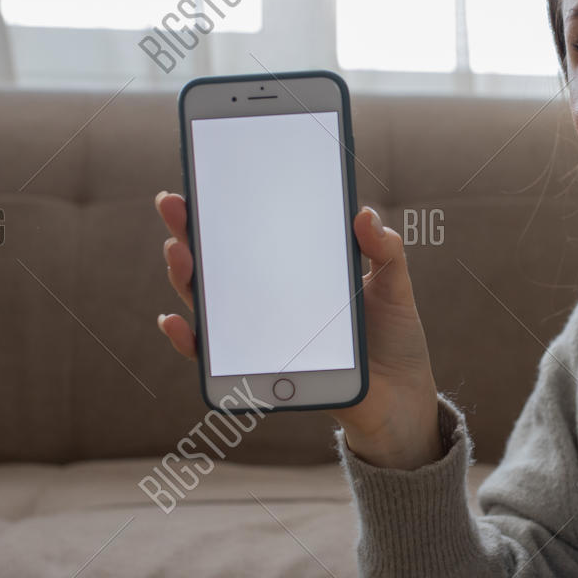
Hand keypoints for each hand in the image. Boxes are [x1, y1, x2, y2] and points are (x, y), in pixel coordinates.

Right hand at [153, 190, 443, 468]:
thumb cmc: (394, 339)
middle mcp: (269, 302)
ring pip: (208, 305)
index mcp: (296, 272)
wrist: (404, 397)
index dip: (224, 209)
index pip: (252, 234)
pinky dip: (192, 342)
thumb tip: (363, 213)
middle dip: (189, 232)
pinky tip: (177, 322)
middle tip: (173, 204)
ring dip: (185, 278)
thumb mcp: (394, 286)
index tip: (203, 179)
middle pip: (218, 264)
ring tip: (178, 253)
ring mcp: (261, 336)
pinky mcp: (261, 373)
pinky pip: (216, 359)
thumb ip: (384, 250)